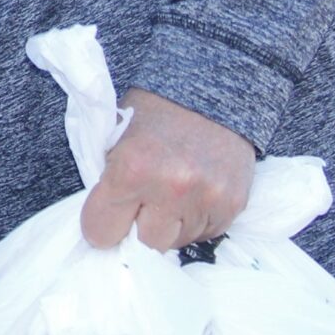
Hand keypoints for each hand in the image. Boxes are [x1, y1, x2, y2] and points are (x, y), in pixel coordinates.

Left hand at [80, 89, 255, 251]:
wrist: (213, 89)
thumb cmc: (155, 113)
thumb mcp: (115, 137)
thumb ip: (106, 181)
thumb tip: (101, 226)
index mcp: (132, 167)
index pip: (101, 231)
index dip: (100, 225)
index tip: (106, 216)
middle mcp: (171, 187)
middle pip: (144, 245)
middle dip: (138, 228)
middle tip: (140, 205)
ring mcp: (206, 198)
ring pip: (177, 241)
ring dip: (170, 224)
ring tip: (171, 191)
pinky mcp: (233, 204)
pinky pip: (206, 233)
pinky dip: (197, 220)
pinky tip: (193, 192)